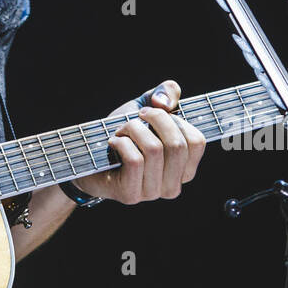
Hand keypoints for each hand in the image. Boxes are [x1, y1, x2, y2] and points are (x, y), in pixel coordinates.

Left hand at [72, 80, 204, 203]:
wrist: (90, 155)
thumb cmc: (124, 132)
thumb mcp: (147, 105)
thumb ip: (167, 93)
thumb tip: (164, 103)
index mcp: (184, 168)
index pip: (197, 141)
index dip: (176, 120)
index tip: (156, 112)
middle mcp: (173, 185)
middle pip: (177, 144)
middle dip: (155, 119)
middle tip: (138, 116)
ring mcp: (152, 193)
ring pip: (154, 149)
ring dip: (133, 129)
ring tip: (122, 130)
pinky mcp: (130, 194)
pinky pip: (134, 160)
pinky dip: (121, 143)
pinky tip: (113, 143)